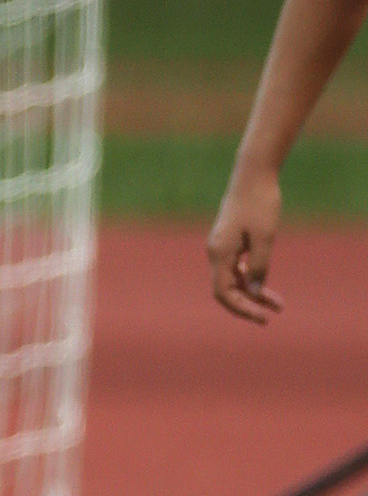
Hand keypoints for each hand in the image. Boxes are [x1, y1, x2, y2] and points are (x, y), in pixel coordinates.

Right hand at [205, 176, 286, 322]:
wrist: (252, 177)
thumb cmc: (260, 205)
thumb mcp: (265, 239)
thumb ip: (259, 267)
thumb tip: (254, 292)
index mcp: (220, 253)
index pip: (224, 292)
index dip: (242, 308)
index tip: (263, 317)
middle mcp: (216, 252)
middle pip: (226, 289)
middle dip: (247, 304)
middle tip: (270, 317)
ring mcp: (221, 246)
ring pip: (233, 279)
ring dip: (253, 293)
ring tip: (278, 305)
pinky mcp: (229, 241)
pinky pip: (236, 267)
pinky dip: (250, 278)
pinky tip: (267, 284)